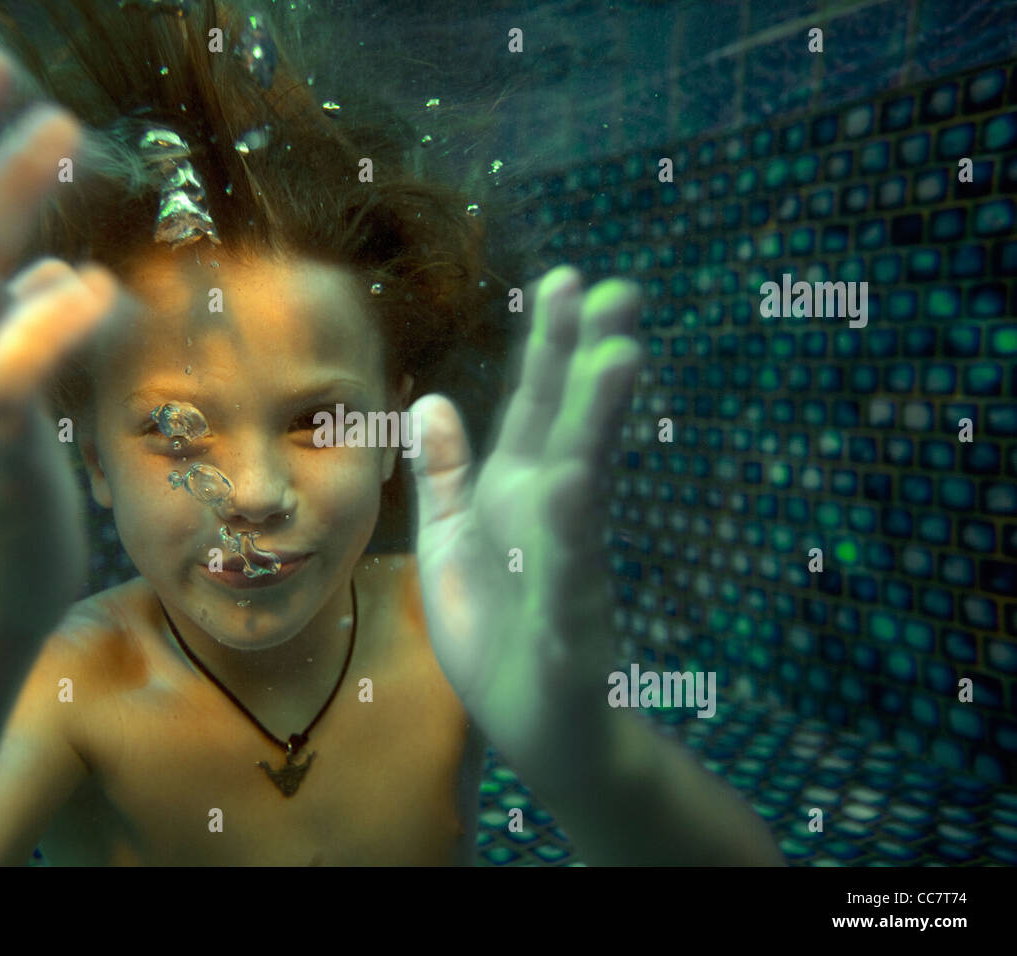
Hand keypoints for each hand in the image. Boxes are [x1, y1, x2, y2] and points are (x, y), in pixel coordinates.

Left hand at [407, 267, 641, 776]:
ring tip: (619, 359)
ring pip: (584, 484)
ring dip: (599, 424)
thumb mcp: (453, 540)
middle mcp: (553, 516)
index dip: (550, 347)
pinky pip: (568, 574)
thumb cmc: (497, 630)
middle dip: (589, 360)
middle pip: (571, 427)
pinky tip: (574, 486)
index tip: (567, 280)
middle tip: (619, 290)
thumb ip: (445, 474)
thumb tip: (433, 401)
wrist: (536, 723)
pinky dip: (569, 532)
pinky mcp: (570, 625)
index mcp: (520, 492)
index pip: (537, 407)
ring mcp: (568, 566)